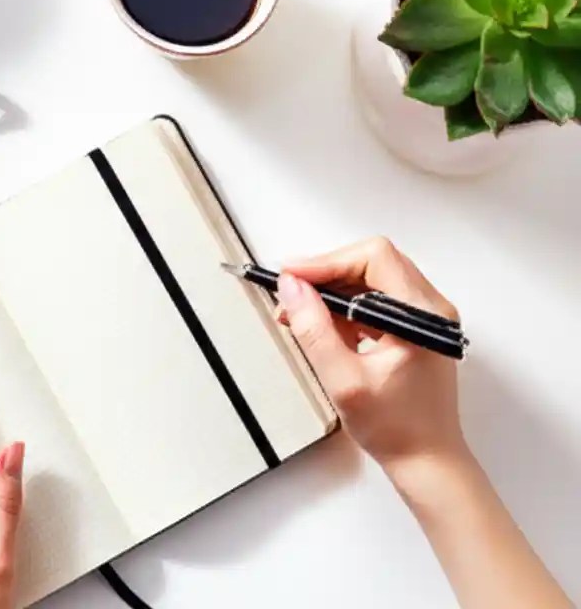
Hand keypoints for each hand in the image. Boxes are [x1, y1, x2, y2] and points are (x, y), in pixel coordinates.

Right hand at [277, 237, 465, 473]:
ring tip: (299, 316)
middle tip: (290, 294)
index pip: (373, 258)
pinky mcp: (413, 329)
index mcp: (422, 315)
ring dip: (332, 293)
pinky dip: (344, 309)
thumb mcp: (343, 380)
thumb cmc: (395, 428)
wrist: (426, 460)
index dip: (327, 262)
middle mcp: (430, 308)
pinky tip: (321, 328)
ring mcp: (423, 318)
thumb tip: (291, 288)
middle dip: (326, 275)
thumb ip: (314, 330)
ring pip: (370, 281)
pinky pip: (374, 301)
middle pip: (371, 263)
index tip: (292, 278)